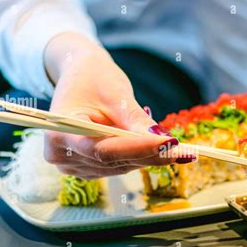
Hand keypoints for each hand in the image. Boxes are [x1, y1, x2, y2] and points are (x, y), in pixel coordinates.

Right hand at [43, 33, 193, 178]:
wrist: (79, 78)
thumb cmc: (94, 79)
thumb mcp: (116, 95)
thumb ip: (137, 121)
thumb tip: (164, 141)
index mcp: (61, 131)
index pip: (104, 149)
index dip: (138, 149)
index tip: (169, 143)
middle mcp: (61, 155)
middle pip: (113, 161)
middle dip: (151, 154)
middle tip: (185, 151)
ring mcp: (72, 165)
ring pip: (119, 167)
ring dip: (147, 158)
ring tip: (175, 149)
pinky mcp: (86, 168)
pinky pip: (118, 167)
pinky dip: (139, 158)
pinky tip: (156, 149)